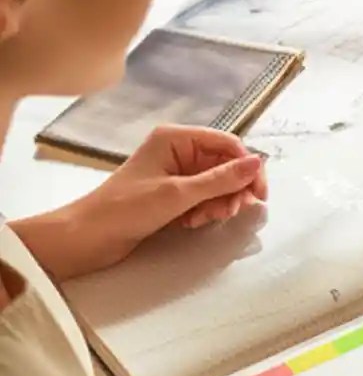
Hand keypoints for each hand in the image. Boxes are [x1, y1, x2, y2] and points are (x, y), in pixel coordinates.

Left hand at [15, 125, 266, 279]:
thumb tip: (259, 163)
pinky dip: (206, 210)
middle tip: (232, 212)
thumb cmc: (128, 208)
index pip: (228, 144)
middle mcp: (179, 151)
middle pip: (226, 165)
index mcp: (176, 138)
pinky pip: (205, 197)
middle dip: (232, 189)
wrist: (90, 237)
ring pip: (218, 184)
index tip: (258, 195)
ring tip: (203, 219)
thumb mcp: (178, 194)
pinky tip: (192, 222)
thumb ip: (221, 179)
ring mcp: (177, 173)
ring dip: (219, 203)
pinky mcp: (174, 193)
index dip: (247, 167)